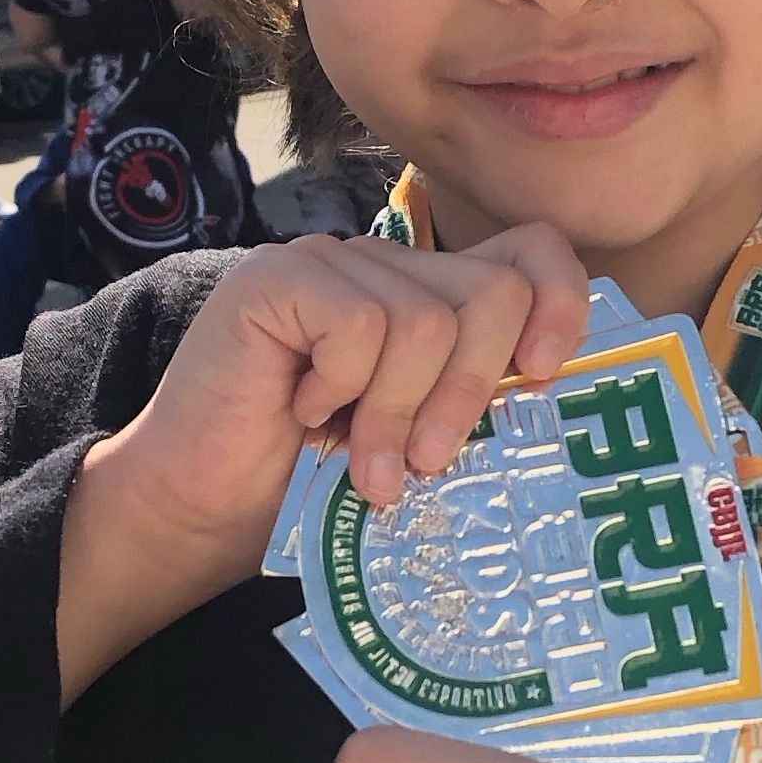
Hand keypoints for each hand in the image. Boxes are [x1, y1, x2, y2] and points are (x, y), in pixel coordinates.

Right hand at [58, 226, 591, 700]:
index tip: (544, 376)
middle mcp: (389, 265)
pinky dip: (344, 390)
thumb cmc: (313, 488)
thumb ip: (477, 405)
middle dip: (472, 391)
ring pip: (429, 321)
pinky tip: (305, 414)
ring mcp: (334, 263)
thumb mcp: (423, 445)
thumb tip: (552, 398)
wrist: (201, 510)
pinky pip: (361, 326)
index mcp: (435, 296)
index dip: (560, 302)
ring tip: (363, 464)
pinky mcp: (280, 278)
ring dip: (397, 414)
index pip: (533, 252)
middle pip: (493, 291)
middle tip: (426, 463)